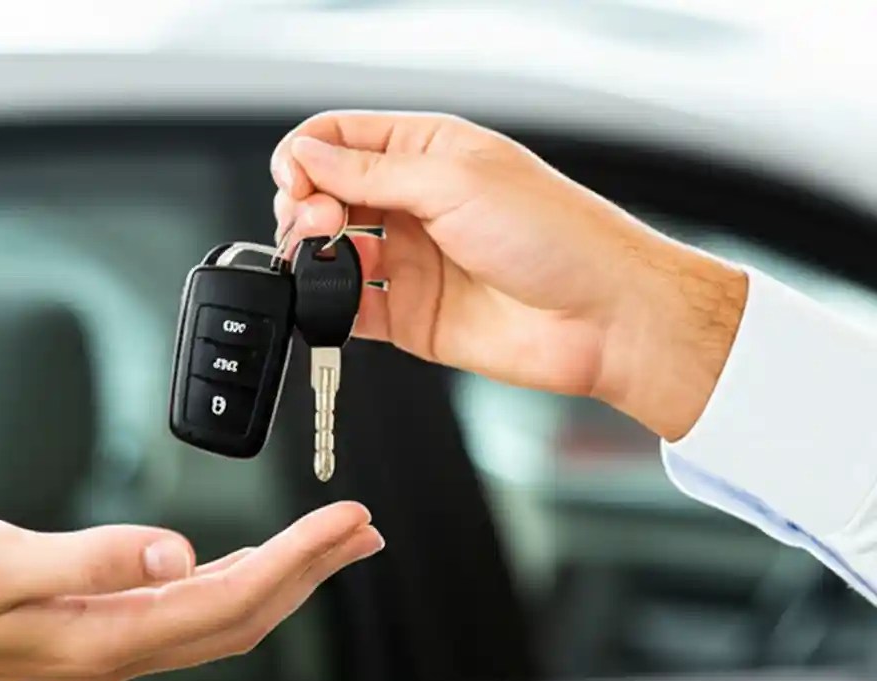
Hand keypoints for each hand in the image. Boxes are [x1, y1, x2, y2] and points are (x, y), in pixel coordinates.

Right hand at [0, 503, 379, 680]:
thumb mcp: (0, 563)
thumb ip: (92, 557)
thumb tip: (179, 552)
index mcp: (106, 634)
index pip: (231, 599)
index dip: (299, 561)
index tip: (348, 522)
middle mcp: (118, 646)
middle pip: (244, 614)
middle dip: (311, 571)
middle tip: (364, 529)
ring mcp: (106, 639)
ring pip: (221, 613)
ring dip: (281, 577)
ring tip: (329, 545)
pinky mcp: (89, 620)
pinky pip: (184, 606)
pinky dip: (231, 579)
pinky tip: (244, 561)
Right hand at [271, 110, 747, 439]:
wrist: (604, 319)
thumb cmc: (559, 238)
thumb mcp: (456, 182)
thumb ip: (371, 173)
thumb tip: (307, 157)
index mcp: (429, 154)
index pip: (340, 139)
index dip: (306, 155)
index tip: (297, 179)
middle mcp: (415, 204)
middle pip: (326, 194)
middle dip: (305, 203)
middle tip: (316, 219)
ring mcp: (411, 261)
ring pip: (330, 250)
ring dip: (312, 251)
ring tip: (325, 255)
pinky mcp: (409, 316)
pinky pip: (349, 309)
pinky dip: (328, 304)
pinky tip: (334, 297)